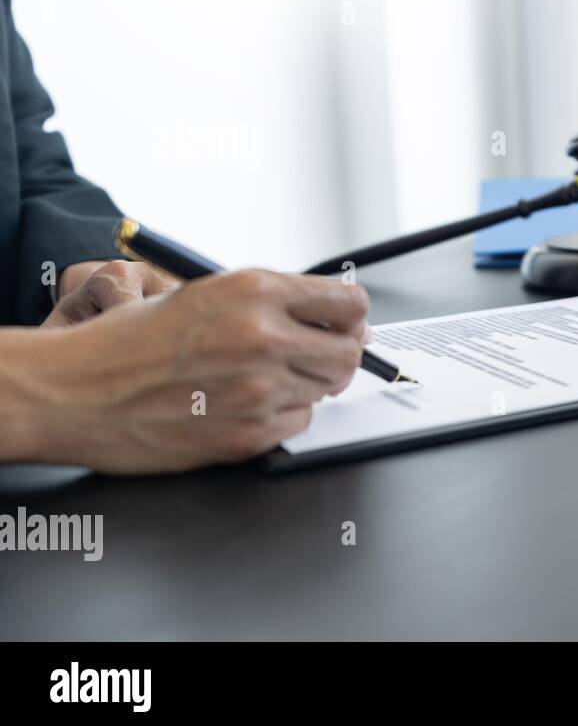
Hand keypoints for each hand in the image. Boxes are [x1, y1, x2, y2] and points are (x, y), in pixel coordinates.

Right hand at [21, 270, 369, 472]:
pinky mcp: (250, 434)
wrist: (79, 390)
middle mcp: (264, 338)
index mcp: (254, 292)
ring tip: (262, 375)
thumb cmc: (132, 340)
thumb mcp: (204, 293)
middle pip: (349, 352)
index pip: (348, 303)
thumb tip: (332, 314)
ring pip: (325, 389)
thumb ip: (271, 301)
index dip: (350, 315)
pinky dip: (283, 413)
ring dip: (306, 383)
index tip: (345, 321)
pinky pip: (298, 422)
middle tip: (317, 352)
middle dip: (339, 352)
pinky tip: (246, 402)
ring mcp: (260, 390)